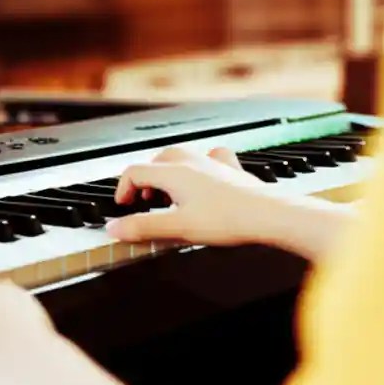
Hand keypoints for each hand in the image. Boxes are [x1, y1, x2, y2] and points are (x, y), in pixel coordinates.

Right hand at [108, 146, 352, 259]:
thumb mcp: (178, 228)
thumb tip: (113, 229)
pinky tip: (205, 173)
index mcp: (174, 172)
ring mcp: (213, 164)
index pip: (135, 171)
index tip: (124, 208)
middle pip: (156, 160)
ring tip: (167, 191)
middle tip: (143, 201)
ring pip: (181, 155)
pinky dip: (201, 164)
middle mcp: (191, 162)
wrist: (270, 214)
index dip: (123, 189)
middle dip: (144, 179)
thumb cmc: (228, 220)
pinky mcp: (232, 171)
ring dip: (167, 170)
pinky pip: (212, 157)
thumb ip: (143, 227)